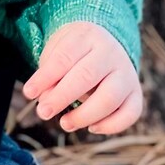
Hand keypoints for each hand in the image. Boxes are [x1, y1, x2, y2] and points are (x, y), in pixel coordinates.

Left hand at [21, 21, 142, 134]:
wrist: (103, 43)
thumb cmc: (72, 53)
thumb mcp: (56, 54)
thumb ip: (50, 76)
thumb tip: (46, 101)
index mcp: (87, 36)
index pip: (64, 57)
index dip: (45, 77)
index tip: (28, 93)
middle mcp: (110, 52)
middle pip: (86, 76)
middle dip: (62, 97)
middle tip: (42, 112)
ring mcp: (127, 72)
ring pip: (110, 97)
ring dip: (85, 115)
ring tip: (64, 123)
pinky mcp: (136, 92)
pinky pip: (131, 113)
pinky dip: (112, 125)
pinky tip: (92, 127)